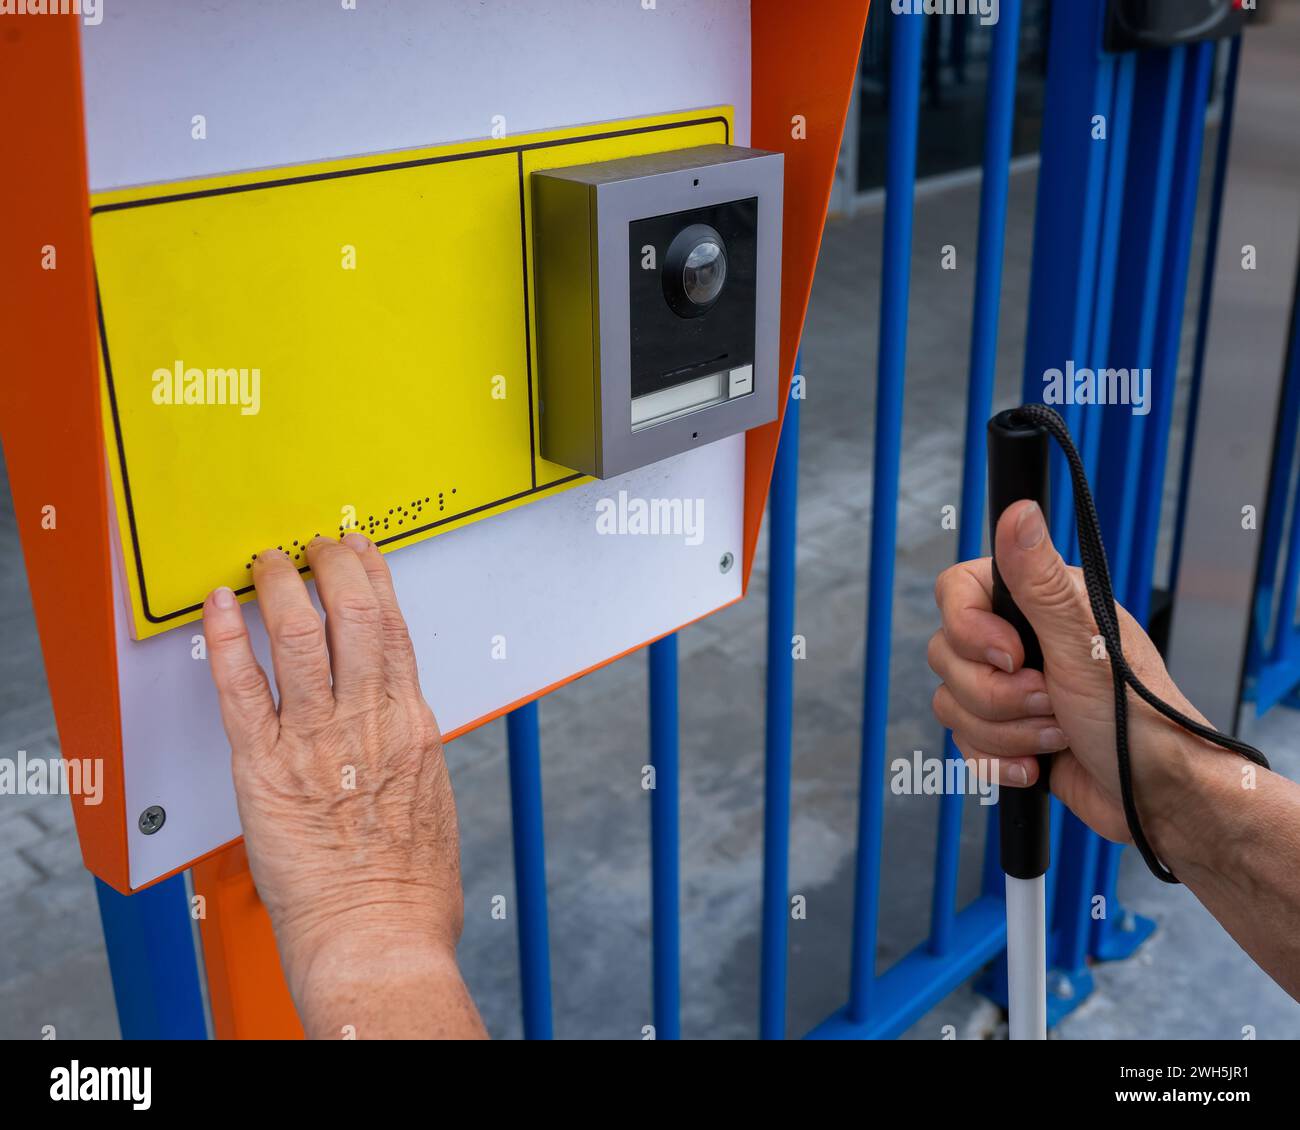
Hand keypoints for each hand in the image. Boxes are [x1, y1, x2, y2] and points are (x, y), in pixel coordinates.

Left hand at [202, 534, 483, 1037]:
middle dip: (335, 564)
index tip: (362, 554)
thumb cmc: (410, 890)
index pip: (395, 630)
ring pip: (302, 636)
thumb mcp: (431, 803)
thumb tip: (399, 735)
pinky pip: (242, 688)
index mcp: (412, 728)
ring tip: (269, 561)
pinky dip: (227, 641)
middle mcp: (370, 722)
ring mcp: (318, 741)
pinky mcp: (266, 769)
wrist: (380, 938)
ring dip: (283, 586)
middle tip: (317, 543)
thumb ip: (409, 755)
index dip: (375, 579)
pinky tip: (220, 609)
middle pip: (357, 615)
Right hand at [928, 500, 1208, 843]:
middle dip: (996, 695)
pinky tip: (1039, 763)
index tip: (1014, 654)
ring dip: (1006, 730)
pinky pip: (962, 741)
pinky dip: (1000, 759)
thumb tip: (1019, 509)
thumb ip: (1039, 579)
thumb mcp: (1083, 643)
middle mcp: (1020, 639)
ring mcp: (1009, 687)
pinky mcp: (1005, 731)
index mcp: (1038, 602)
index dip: (972, 631)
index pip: (956, 592)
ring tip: (1057, 733)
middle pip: (947, 655)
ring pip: (950, 702)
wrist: (1156, 798)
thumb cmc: (1138, 719)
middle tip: (1051, 700)